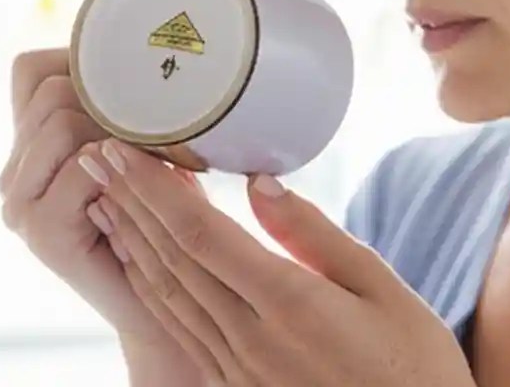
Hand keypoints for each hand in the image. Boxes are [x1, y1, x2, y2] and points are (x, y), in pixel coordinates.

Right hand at [0, 49, 201, 381]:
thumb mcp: (143, 146)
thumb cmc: (167, 217)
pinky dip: (127, 164)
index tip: (137, 93)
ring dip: (123, 130)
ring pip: (62, 117)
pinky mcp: (41, 231)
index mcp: (28, 146)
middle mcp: (14, 173)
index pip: (30, 68)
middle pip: (52, 88)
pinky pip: (83, 162)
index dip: (84, 64)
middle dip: (116, 101)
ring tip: (159, 160)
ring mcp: (20, 203)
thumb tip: (153, 48)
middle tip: (162, 137)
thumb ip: (127, 107)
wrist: (168, 306)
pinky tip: (151, 185)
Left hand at [82, 139, 475, 386]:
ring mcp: (236, 368)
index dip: (154, 189)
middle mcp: (250, 339)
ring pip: (165, 294)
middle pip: (171, 259)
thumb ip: (316, 236)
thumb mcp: (384, 290)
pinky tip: (137, 259)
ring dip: (128, 240)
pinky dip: (149, 285)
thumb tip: (261, 183)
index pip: (201, 235)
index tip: (124, 147)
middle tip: (96, 153)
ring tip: (102, 195)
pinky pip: (177, 328)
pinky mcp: (234, 385)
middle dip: (130, 202)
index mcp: (290, 304)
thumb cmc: (414, 366)